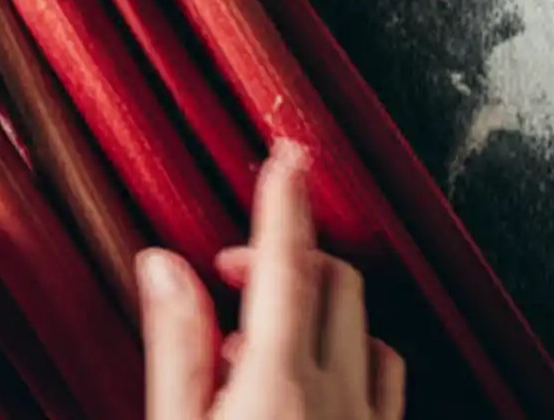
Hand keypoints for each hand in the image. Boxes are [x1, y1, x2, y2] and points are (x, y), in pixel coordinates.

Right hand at [138, 142, 405, 419]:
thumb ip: (176, 347)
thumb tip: (164, 266)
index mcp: (276, 384)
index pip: (286, 269)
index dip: (285, 205)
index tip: (288, 158)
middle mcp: (335, 398)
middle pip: (333, 283)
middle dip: (289, 255)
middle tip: (233, 271)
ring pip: (367, 327)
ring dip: (321, 307)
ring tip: (264, 335)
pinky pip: (388, 376)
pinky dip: (356, 352)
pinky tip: (316, 374)